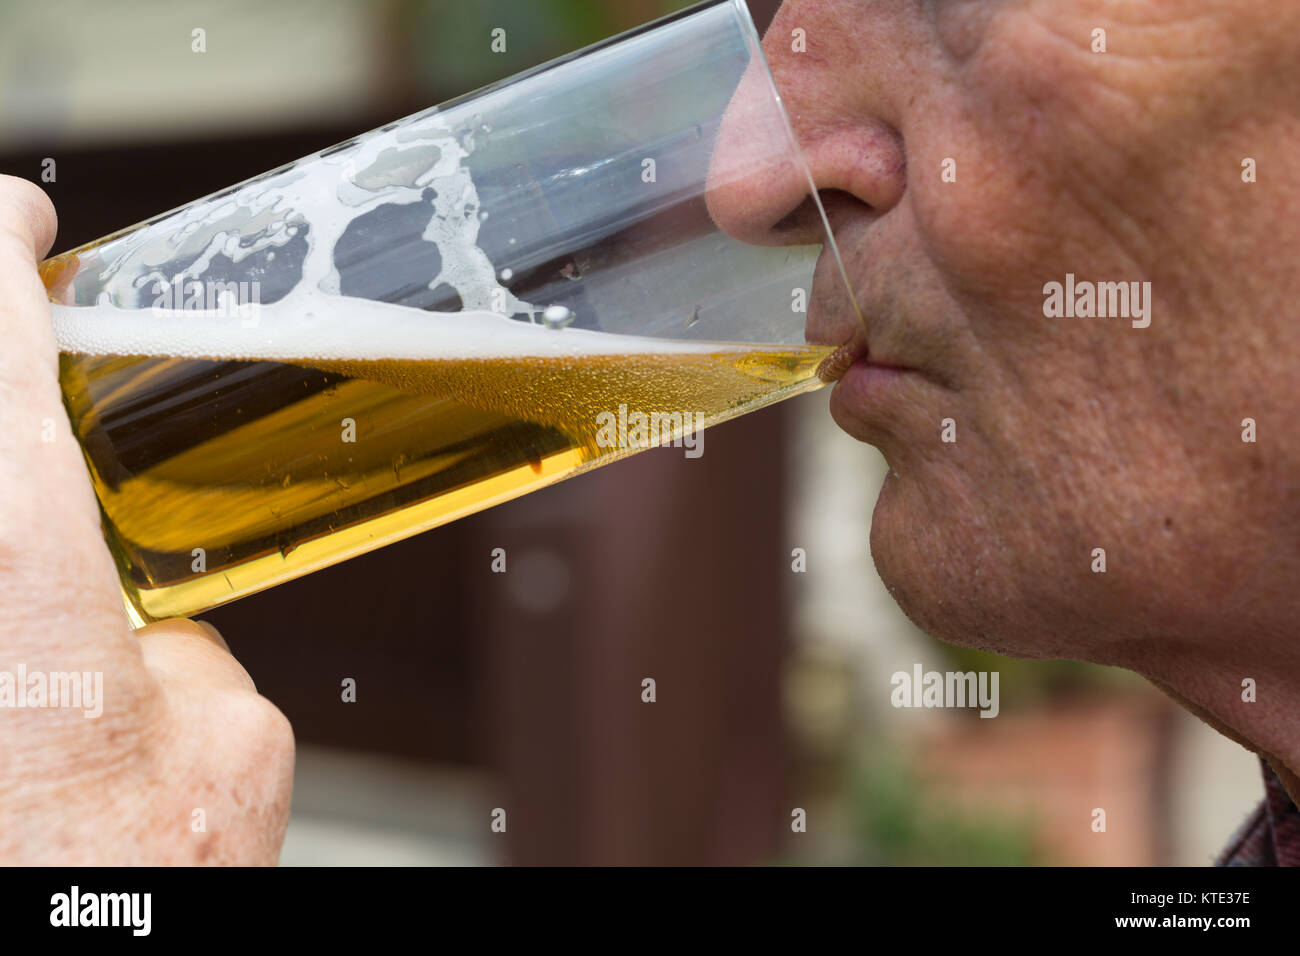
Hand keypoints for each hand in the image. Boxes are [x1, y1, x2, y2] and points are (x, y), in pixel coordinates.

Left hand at [0, 174, 293, 863]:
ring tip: (55, 526)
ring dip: (11, 470)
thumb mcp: (229, 752)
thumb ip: (196, 666)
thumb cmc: (111, 877)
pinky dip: (17, 545)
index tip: (18, 215)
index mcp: (15, 556)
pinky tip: (37, 619)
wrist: (51, 935)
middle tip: (27, 348)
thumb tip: (157, 653)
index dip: (1, 249)